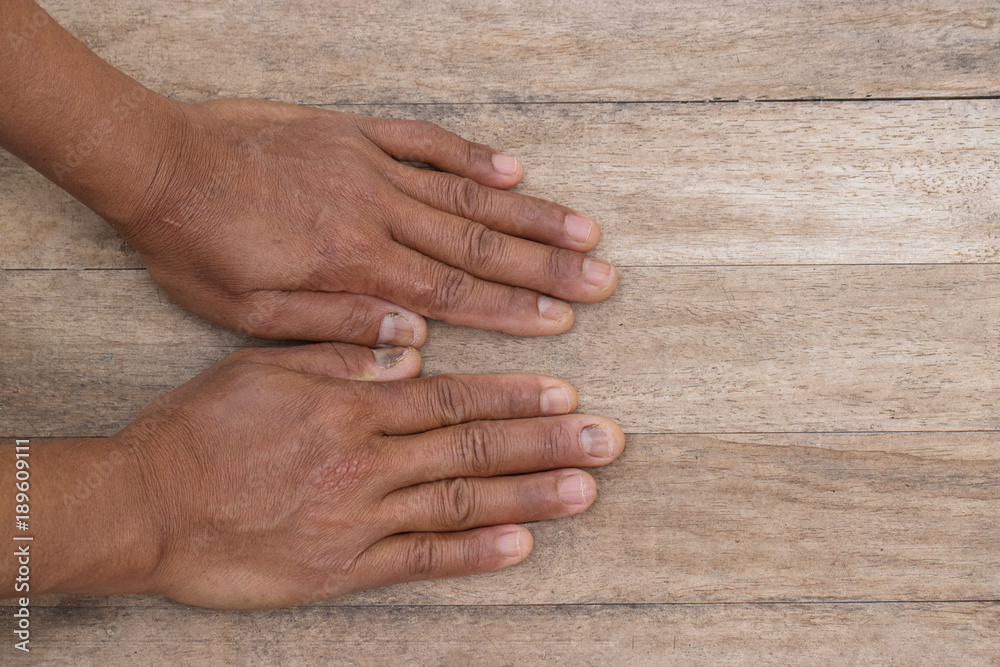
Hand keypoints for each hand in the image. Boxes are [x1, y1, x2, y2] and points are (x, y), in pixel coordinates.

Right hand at [71, 343, 622, 608]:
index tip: (565, 393)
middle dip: (544, 441)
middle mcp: (367, 460)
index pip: (452, 398)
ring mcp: (358, 518)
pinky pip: (419, 560)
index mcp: (352, 406)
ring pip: (460, 502)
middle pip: (472, 448)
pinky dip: (473, 554)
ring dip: (528, 494)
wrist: (146, 502)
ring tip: (585, 486)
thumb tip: (412, 342)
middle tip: (605, 439)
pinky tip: (522, 544)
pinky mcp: (342, 567)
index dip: (513, 396)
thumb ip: (341, 349)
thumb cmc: (202, 428)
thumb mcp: (265, 364)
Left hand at [123, 99, 617, 343]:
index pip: (450, 294)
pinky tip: (512, 170)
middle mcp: (373, 212)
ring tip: (582, 230)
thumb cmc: (197, 249)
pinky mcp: (352, 133)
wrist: (156, 166)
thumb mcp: (249, 313)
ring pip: (463, 195)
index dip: (511, 309)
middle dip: (544, 267)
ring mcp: (367, 167)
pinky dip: (470, 156)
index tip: (561, 319)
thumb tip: (410, 339)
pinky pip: (423, 142)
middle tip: (601, 280)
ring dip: (527, 215)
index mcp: (351, 265)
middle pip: (475, 246)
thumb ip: (334, 327)